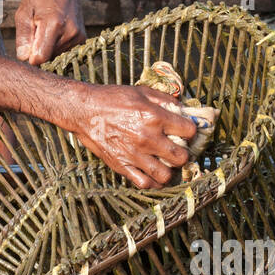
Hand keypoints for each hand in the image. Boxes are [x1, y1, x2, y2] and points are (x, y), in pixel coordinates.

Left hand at [15, 0, 85, 65]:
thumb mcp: (24, 12)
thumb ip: (23, 36)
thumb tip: (24, 58)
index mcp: (54, 24)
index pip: (40, 58)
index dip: (30, 55)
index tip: (28, 43)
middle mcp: (69, 32)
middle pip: (47, 58)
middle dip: (39, 49)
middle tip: (38, 29)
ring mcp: (78, 36)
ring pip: (55, 56)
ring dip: (47, 47)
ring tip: (47, 27)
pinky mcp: (82, 39)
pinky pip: (64, 52)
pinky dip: (56, 45)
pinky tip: (55, 30)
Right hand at [63, 83, 196, 189]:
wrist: (84, 110)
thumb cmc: (112, 98)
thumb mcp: (141, 91)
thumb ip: (165, 99)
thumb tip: (183, 108)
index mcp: (154, 117)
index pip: (189, 130)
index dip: (190, 131)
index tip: (185, 131)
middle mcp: (147, 138)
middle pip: (181, 157)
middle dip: (183, 153)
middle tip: (177, 149)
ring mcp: (135, 155)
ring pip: (165, 175)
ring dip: (169, 169)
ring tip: (165, 163)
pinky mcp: (122, 166)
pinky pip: (144, 183)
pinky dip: (152, 181)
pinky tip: (152, 173)